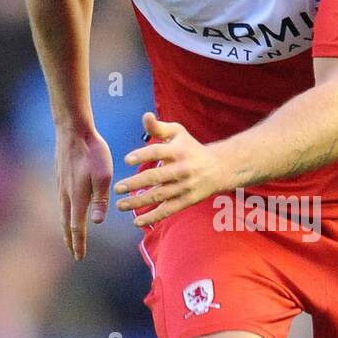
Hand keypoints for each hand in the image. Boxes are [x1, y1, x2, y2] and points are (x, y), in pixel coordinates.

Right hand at [55, 124, 112, 259]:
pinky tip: (68, 214)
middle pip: (67, 224)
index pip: (77, 228)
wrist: (73, 130)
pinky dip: (65, 215)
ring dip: (66, 229)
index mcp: (78, 198)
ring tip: (69, 238)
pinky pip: (61, 203)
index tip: (79, 257)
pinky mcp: (60, 178)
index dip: (79, 243)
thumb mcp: (103, 176)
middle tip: (73, 254)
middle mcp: (66, 195)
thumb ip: (100, 200)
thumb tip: (97, 222)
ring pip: (62, 214)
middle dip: (70, 241)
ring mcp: (60, 186)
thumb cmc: (92, 152)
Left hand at [114, 112, 224, 226]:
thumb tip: (145, 116)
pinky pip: (168, 210)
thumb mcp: (178, 133)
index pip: (158, 152)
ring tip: (120, 204)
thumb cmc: (192, 148)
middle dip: (135, 183)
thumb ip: (159, 127)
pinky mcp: (186, 201)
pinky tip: (137, 221)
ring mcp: (184, 187)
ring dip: (138, 202)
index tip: (127, 160)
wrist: (220, 168)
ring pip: (159, 195)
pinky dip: (153, 217)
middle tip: (118, 187)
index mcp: (178, 151)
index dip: (142, 155)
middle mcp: (181, 169)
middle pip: (156, 177)